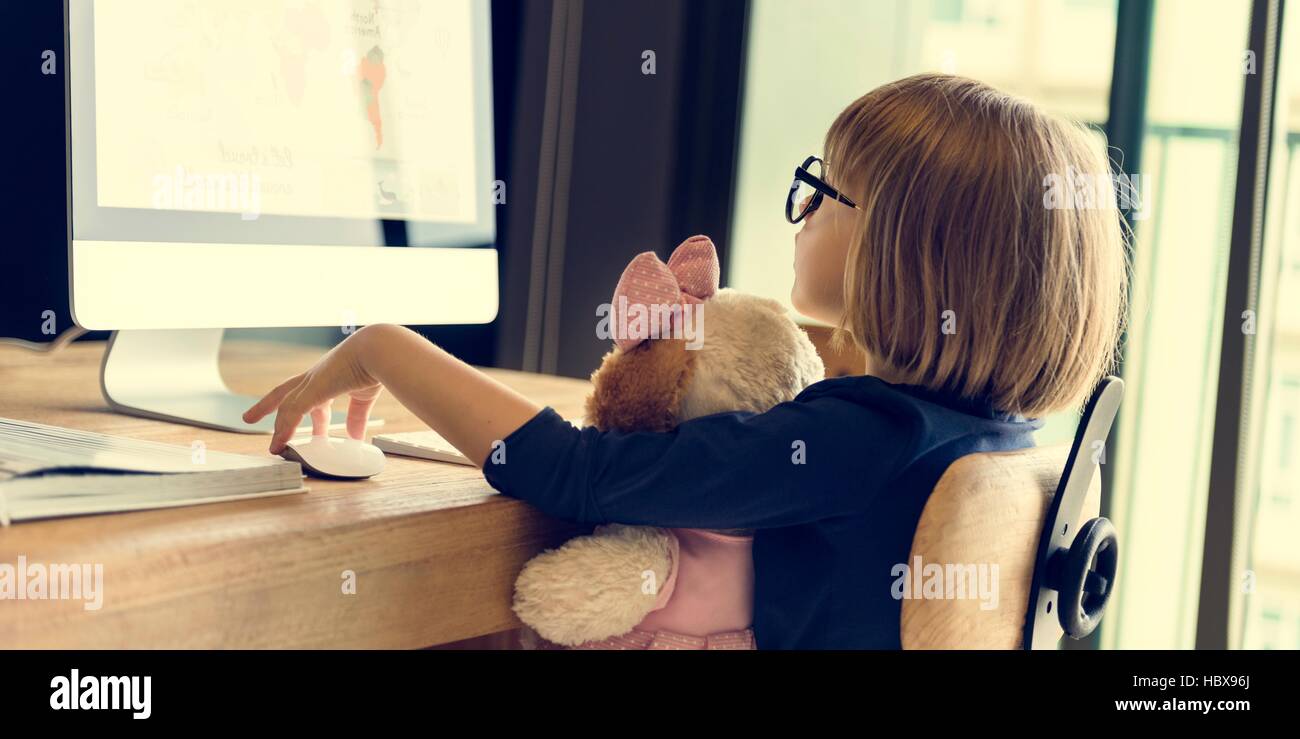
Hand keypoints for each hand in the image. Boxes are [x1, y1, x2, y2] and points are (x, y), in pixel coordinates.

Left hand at [242, 328, 382, 452]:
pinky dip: (286, 429)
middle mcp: (314, 378)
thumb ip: (356, 416)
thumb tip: (355, 437)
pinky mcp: (312, 389)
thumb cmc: (374, 365)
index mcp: (327, 378)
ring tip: (274, 447)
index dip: (298, 409)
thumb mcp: (363, 396)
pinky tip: (282, 443)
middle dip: (267, 406)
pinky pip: (293, 413)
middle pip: (283, 393)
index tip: (292, 423)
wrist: (377, 350)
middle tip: (249, 417)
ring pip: (285, 406)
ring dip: (278, 427)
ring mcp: (311, 382)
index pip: (304, 393)